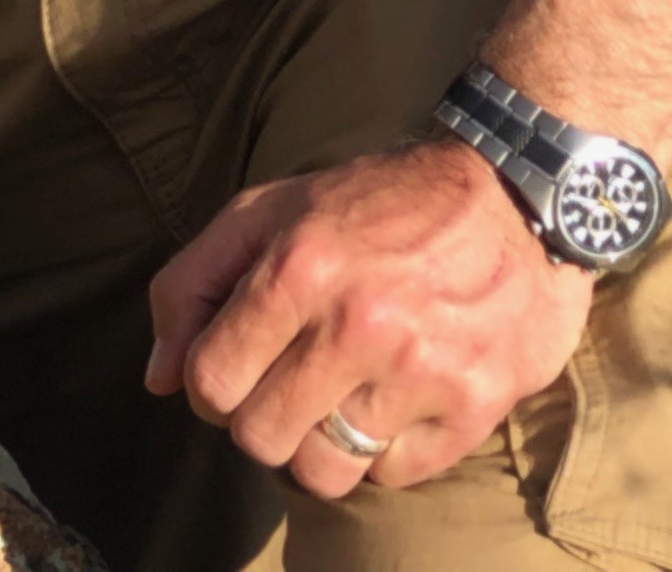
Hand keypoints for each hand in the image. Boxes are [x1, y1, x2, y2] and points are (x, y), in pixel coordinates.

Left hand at [144, 137, 592, 497]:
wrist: (511, 196)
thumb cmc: (373, 204)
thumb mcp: (267, 211)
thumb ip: (193, 284)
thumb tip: (159, 379)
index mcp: (298, 269)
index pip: (210, 382)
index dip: (209, 386)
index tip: (233, 370)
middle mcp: (360, 324)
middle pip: (260, 439)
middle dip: (259, 420)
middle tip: (285, 387)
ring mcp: (422, 370)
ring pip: (325, 471)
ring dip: (319, 443)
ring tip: (336, 397)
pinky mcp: (476, 405)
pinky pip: (393, 475)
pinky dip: (383, 450)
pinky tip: (391, 399)